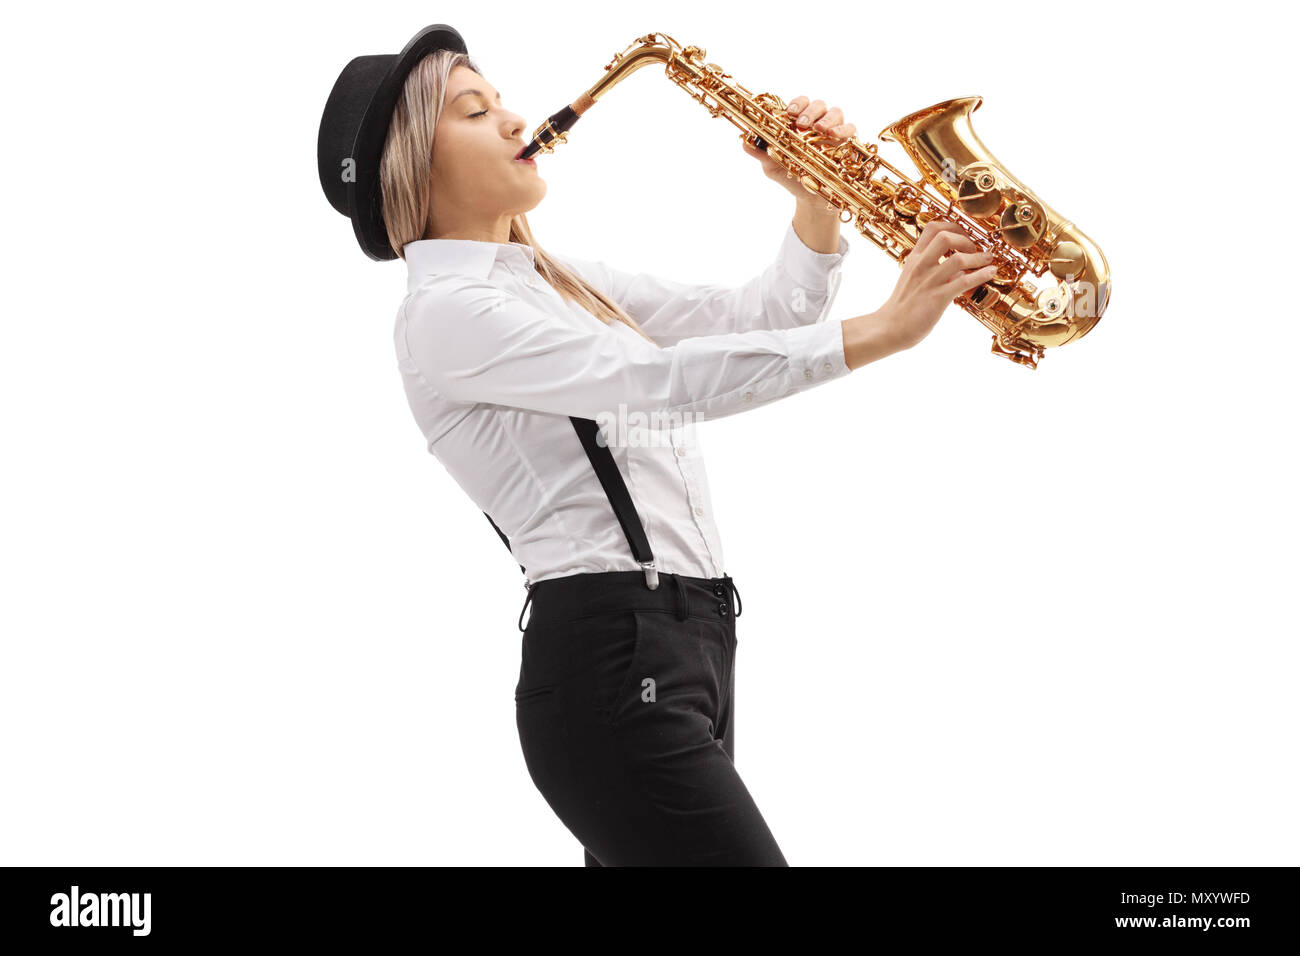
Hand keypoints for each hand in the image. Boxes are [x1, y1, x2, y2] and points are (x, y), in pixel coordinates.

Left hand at [740, 94, 856, 200]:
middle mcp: (817, 124)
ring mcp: (834, 132)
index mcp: (800, 124)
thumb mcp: (773, 167)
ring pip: (835, 112)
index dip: (796, 104)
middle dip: (809, 111)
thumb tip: (744, 142)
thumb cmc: (792, 178)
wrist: (812, 201)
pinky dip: (844, 129)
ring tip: (820, 129)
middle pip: (818, 105)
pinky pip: (850, 129)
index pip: (799, 104)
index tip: (789, 113)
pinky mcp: (848, 143)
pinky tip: (834, 136)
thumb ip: (761, 153)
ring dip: (827, 118)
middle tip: (801, 123)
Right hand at [873, 220, 998, 351]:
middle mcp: (920, 266)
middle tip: (974, 249)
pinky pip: (964, 281)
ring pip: (958, 259)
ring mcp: (929, 282)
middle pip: (945, 236)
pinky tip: (990, 273)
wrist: (889, 328)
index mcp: (914, 259)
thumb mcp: (913, 279)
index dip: (953, 226)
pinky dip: (982, 275)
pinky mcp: (937, 298)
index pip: (932, 228)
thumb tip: (960, 269)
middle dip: (966, 239)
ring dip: (978, 258)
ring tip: (987, 260)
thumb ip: (934, 270)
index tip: (964, 235)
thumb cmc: (903, 307)